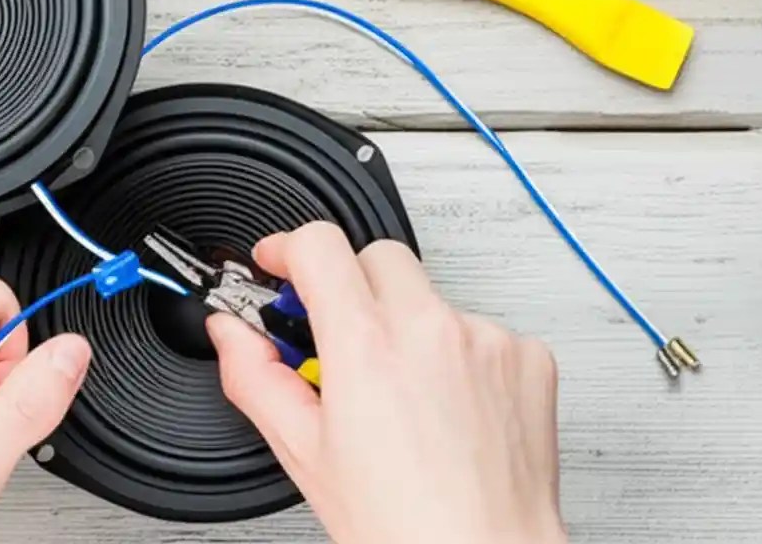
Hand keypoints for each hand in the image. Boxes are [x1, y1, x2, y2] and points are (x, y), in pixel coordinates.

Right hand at [207, 223, 564, 543]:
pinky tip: (452, 409)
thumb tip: (231, 336)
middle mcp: (431, 330)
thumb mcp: (305, 454)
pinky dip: (462, 357)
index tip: (279, 262)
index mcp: (367, 348)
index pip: (319, 246)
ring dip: (410, 328)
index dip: (288, 248)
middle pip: (378, 256)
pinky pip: (483, 330)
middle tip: (340, 337)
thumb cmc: (403, 528)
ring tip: (407, 399)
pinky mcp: (529, 357)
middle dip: (351, 284)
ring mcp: (487, 339)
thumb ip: (256, 378)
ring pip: (432, 297)